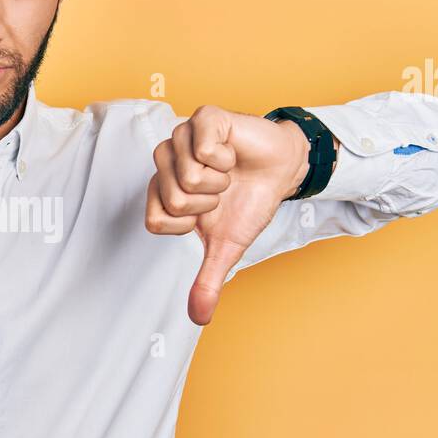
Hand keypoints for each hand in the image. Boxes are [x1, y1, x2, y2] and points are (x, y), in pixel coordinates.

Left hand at [145, 106, 310, 325]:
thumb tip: (198, 319)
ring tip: (227, 174)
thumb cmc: (248, 203)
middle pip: (172, 200)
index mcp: (161, 190)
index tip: (207, 214)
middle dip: (207, 204)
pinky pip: (203, 149)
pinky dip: (226, 160)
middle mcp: (165, 161)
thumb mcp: (227, 247)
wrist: (282, 171)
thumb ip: (207, 280)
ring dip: (218, 183)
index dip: (187, 225)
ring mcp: (182, 136)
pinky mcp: (204, 118)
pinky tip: (232, 155)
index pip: (155, 221)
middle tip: (221, 192)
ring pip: (186, 176)